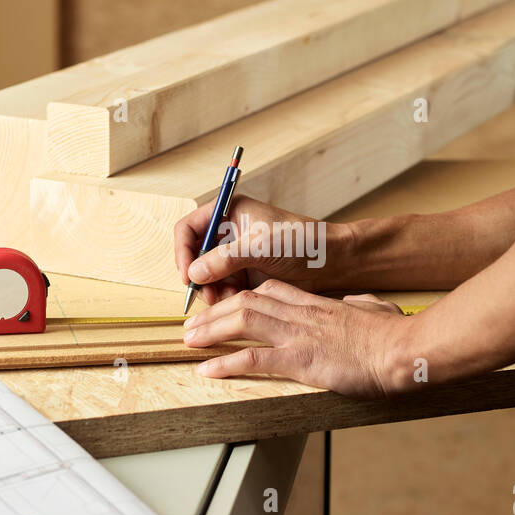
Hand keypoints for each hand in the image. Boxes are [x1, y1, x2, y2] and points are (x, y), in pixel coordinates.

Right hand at [174, 195, 350, 307]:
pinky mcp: (245, 274)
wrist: (331, 261)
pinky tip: (236, 302)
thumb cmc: (301, 241)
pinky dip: (224, 297)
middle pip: (194, 256)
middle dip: (198, 277)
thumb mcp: (260, 246)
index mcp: (228, 212)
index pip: (189, 228)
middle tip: (208, 295)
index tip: (187, 275)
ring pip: (207, 276)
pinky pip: (223, 287)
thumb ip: (225, 258)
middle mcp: (228, 233)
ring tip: (224, 300)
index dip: (182, 251)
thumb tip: (193, 273)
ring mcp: (236, 255)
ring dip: (211, 290)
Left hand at [181, 280, 414, 397]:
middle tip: (193, 323)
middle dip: (214, 311)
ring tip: (188, 340)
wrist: (403, 349)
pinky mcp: (300, 360)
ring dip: (210, 330)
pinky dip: (225, 363)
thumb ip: (361, 307)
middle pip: (246, 301)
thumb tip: (358, 306)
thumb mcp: (376, 310)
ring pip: (242, 321)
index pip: (270, 290)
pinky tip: (207, 369)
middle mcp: (302, 314)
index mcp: (317, 304)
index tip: (225, 304)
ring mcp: (299, 335)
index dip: (241, 295)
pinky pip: (253, 359)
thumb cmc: (396, 335)